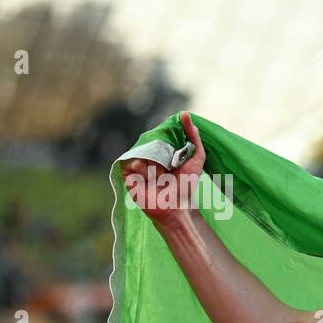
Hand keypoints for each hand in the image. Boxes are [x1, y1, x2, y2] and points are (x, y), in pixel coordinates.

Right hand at [120, 111, 205, 225]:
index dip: (165, 137)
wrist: (173, 207)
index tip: (174, 149)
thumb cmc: (185, 186)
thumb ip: (195, 139)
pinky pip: (133, 162)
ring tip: (160, 178)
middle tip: (169, 170)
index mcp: (162, 153)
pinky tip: (149, 181)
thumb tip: (186, 114)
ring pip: (142, 153)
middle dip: (162, 155)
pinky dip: (144, 171)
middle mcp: (148, 157)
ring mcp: (136, 165)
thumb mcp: (196, 160)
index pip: (158, 136)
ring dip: (154, 166)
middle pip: (149, 143)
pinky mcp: (126, 174)